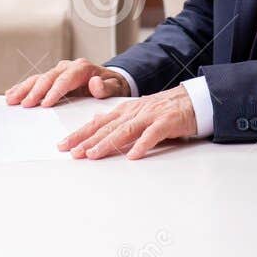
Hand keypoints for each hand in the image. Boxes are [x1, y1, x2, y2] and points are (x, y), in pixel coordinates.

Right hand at [5, 57, 130, 106]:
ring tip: (11, 99)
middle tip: (25, 105)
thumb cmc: (112, 85)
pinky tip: (12, 94)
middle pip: (48, 78)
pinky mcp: (53, 78)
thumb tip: (94, 83)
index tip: (46, 104)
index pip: (65, 79)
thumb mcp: (116, 87)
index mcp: (82, 69)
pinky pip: (36, 81)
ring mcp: (59, 72)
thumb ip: (106, 87)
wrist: (110, 81)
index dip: (54, 91)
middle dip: (35, 91)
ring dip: (24, 89)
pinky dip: (23, 88)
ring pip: (38, 78)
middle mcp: (68, 67)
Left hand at [59, 86, 196, 159]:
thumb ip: (118, 119)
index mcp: (125, 110)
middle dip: (87, 140)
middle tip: (72, 153)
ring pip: (125, 130)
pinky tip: (133, 155)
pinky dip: (142, 144)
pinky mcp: (167, 122)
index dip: (80, 134)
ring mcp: (150, 116)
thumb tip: (96, 123)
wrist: (192, 101)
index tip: (63, 145)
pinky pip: (153, 134)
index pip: (97, 123)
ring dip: (107, 143)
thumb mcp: (137, 112)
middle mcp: (134, 112)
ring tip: (93, 155)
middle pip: (107, 127)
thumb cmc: (164, 110)